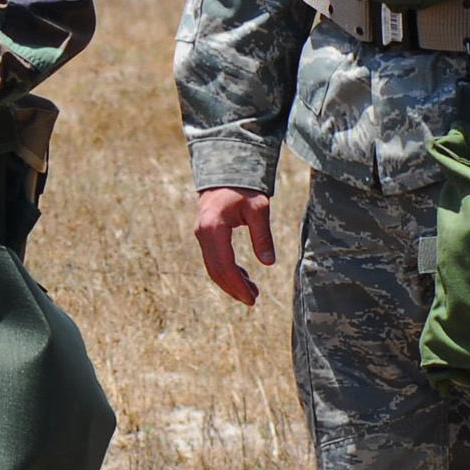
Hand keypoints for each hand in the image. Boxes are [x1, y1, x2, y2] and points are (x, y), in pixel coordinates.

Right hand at [193, 187, 274, 305]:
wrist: (226, 169)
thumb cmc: (244, 188)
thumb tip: (268, 263)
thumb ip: (262, 236)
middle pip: (215, 270)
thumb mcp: (259, 209)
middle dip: (233, 288)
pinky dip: (227, 270)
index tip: (251, 299)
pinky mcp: (205, 234)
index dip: (237, 284)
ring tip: (251, 292)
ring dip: (230, 281)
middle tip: (252, 300)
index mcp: (213, 229)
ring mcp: (201, 234)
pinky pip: (213, 258)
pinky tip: (243, 276)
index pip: (224, 265)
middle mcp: (203, 234)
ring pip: (213, 266)